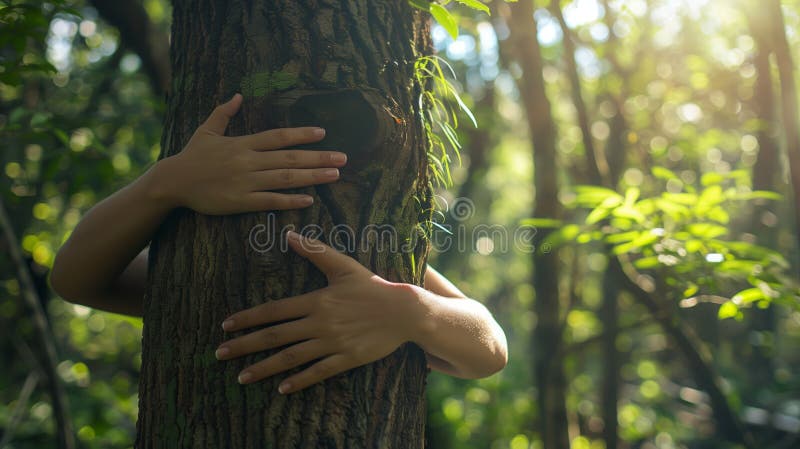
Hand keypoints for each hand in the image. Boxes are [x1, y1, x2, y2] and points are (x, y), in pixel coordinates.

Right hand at [152, 93, 346, 214]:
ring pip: (285, 178)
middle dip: (318, 157)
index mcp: (243, 144)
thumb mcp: (206, 130)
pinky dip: (290, 200)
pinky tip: (309, 199)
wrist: (173, 182)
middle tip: (343, 157)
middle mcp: (248, 161)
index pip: (278, 137)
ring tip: (334, 175)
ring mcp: (246, 182)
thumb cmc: (191, 156)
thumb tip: (236, 95)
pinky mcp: (241, 201)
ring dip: (312, 176)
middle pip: (289, 158)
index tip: (323, 133)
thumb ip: (223, 113)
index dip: (302, 134)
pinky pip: (270, 201)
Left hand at [215, 230, 422, 393]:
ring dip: (264, 368)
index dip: (248, 318)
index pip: (274, 310)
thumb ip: (315, 251)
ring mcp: (332, 342)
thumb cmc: (373, 286)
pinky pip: (318, 371)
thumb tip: (289, 234)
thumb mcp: (344, 266)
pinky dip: (299, 380)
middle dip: (245, 345)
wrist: (404, 310)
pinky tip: (282, 388)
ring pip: (291, 357)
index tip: (226, 326)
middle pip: (275, 336)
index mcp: (316, 300)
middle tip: (220, 354)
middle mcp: (320, 323)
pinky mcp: (347, 358)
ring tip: (241, 377)